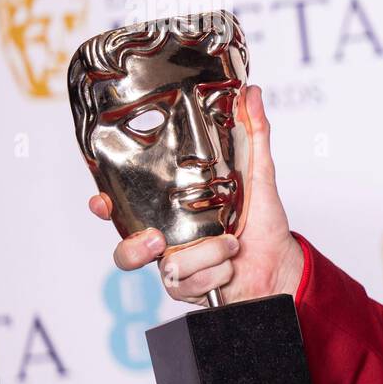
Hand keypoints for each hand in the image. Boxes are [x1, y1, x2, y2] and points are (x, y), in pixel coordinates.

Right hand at [90, 85, 304, 306]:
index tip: (100, 197)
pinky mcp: (186, 290)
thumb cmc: (264, 223)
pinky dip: (217, 270)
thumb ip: (253, 134)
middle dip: (134, 246)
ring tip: (229, 244)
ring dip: (204, 254)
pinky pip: (187, 282)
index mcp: (174, 210)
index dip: (104, 203)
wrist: (282, 265)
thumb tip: (251, 93)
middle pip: (126, 248)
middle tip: (158, 237)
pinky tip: (230, 266)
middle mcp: (169, 239)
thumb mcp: (258, 174)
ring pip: (164, 266)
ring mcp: (175, 266)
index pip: (126, 205)